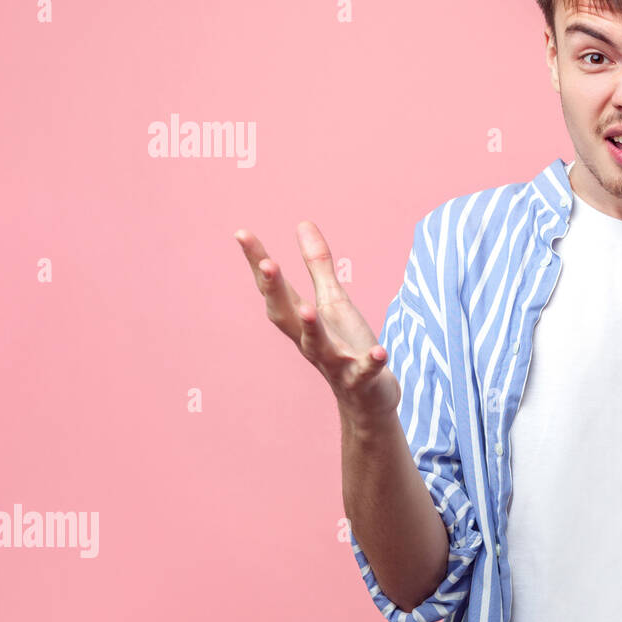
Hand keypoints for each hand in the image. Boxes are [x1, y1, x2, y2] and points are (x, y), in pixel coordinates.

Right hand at [235, 222, 399, 420]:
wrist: (367, 398)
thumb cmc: (346, 345)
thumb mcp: (333, 302)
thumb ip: (318, 265)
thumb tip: (303, 223)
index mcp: (301, 321)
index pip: (275, 289)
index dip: (258, 262)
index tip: (241, 233)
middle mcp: (310, 341)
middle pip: (286, 315)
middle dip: (275, 291)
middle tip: (267, 263)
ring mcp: (335, 362)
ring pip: (318, 346)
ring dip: (312, 327)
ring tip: (308, 309)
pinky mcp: (361, 379)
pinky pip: (365, 371)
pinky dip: (372, 362)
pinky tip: (380, 351)